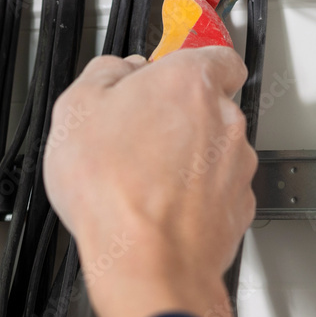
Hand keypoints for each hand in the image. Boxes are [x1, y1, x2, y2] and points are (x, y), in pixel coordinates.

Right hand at [43, 46, 256, 316]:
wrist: (146, 263)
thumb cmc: (114, 190)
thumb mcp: (77, 108)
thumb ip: (103, 73)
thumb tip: (116, 70)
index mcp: (190, 82)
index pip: (217, 53)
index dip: (190, 63)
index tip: (169, 71)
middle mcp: (225, 120)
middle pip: (212, 104)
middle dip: (180, 115)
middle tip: (139, 132)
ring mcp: (237, 167)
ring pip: (215, 150)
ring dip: (188, 158)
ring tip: (142, 179)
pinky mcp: (238, 209)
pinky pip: (217, 191)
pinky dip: (195, 197)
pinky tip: (159, 208)